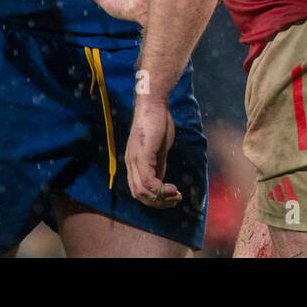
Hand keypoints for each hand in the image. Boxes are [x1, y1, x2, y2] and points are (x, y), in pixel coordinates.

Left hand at [125, 94, 182, 208]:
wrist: (154, 104)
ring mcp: (135, 160)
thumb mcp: (159, 148)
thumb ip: (158, 164)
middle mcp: (130, 163)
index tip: (171, 198)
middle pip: (139, 194)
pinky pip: (148, 180)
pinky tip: (172, 188)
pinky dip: (160, 189)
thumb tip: (161, 180)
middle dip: (158, 202)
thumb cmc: (157, 122)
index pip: (138, 190)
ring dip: (160, 198)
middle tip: (175, 200)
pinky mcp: (142, 155)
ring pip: (142, 191)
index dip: (154, 198)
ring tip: (176, 195)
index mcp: (133, 163)